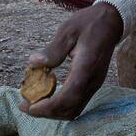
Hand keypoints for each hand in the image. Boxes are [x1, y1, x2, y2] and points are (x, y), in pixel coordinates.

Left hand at [23, 4, 123, 119]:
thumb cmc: (89, 23)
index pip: (69, 95)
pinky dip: (59, 106)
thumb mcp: (68, 30)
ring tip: (32, 104)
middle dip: (46, 113)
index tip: (30, 106)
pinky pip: (76, 103)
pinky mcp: (92, 85)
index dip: (49, 106)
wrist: (111, 23)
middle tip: (24, 106)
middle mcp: (92, 81)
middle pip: (70, 109)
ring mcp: (94, 85)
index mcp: (86, 66)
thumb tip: (34, 63)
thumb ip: (53, 49)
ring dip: (52, 112)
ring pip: (74, 110)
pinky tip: (46, 97)